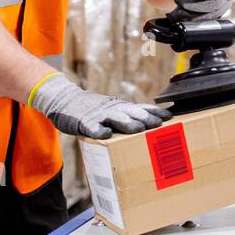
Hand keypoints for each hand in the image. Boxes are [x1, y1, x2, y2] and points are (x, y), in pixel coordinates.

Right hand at [29, 73, 169, 139]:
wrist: (64, 99)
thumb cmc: (92, 109)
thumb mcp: (112, 110)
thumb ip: (127, 116)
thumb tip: (149, 123)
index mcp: (120, 107)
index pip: (141, 108)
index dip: (155, 112)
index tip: (170, 116)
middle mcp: (112, 109)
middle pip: (132, 112)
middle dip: (147, 118)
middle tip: (160, 124)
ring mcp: (98, 115)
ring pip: (115, 118)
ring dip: (127, 123)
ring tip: (139, 128)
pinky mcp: (83, 122)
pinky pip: (92, 127)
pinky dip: (98, 130)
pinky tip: (106, 134)